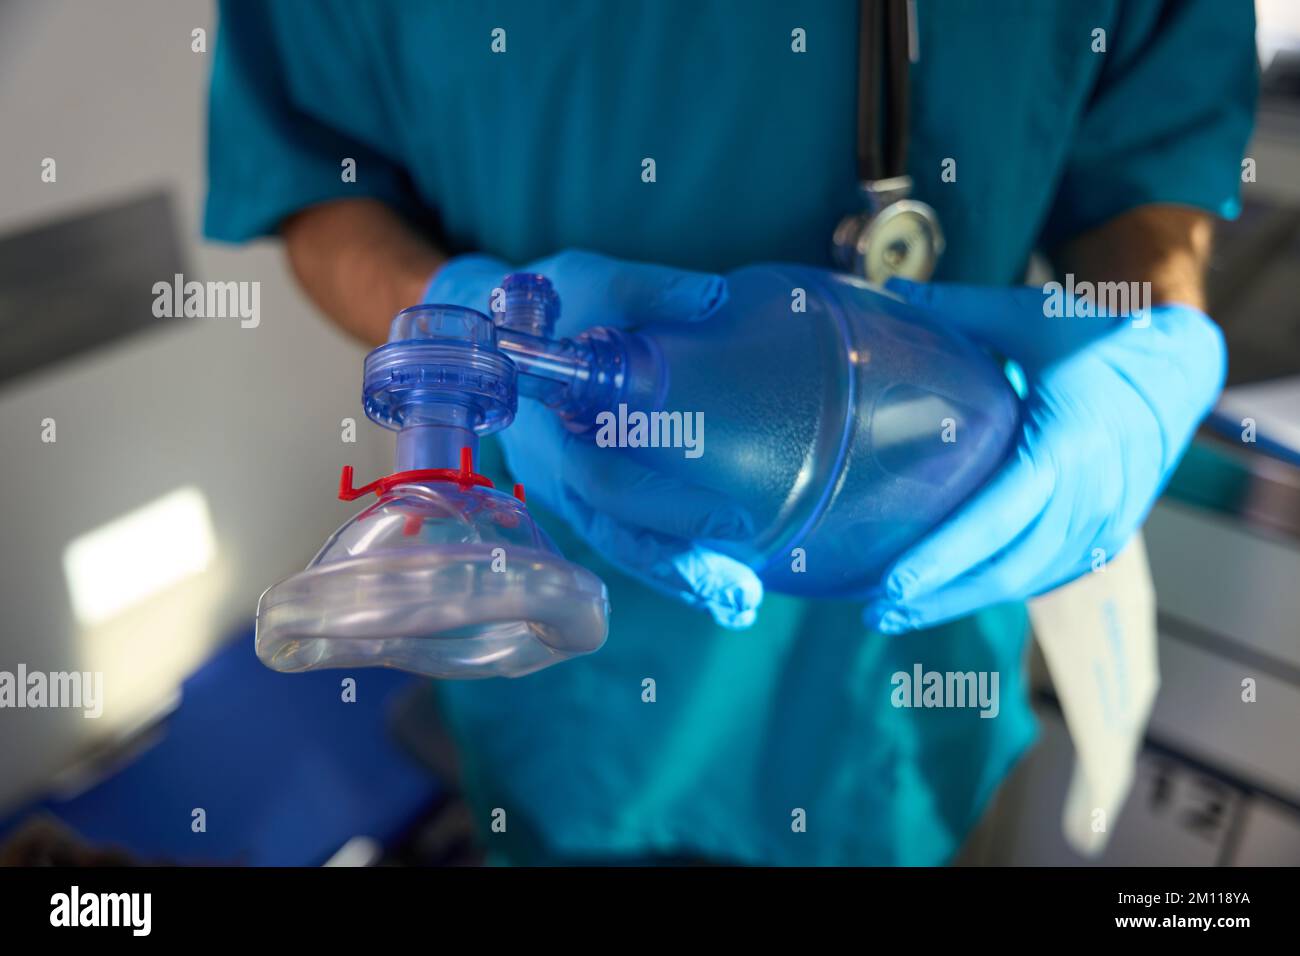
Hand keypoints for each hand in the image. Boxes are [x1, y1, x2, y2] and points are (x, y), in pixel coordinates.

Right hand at [422, 250, 761, 628]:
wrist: (487, 327)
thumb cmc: (537, 304)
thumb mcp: (584, 279)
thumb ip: (644, 287)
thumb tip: (717, 296)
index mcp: (552, 428)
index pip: (608, 482)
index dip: (667, 505)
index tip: (733, 521)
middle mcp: (556, 472)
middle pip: (616, 535)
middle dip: (678, 570)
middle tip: (740, 598)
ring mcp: (566, 489)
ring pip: (618, 544)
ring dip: (677, 578)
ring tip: (738, 604)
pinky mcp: (582, 491)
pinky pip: (622, 533)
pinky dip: (665, 559)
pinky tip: (716, 579)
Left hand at [864, 279, 1225, 633]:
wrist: (1176, 371)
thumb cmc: (1098, 341)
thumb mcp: (1031, 317)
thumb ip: (959, 310)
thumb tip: (888, 294)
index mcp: (1069, 443)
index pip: (1000, 516)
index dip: (946, 558)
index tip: (895, 587)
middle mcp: (1091, 494)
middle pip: (1008, 567)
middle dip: (941, 597)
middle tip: (878, 613)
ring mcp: (1103, 523)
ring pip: (1027, 579)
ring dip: (964, 600)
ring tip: (900, 612)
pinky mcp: (1106, 537)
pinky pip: (1047, 573)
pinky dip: (999, 587)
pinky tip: (952, 595)